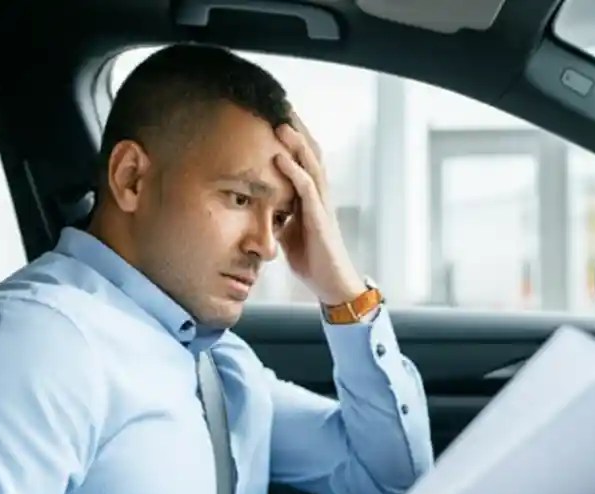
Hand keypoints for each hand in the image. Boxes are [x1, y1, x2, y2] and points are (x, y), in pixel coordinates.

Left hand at [274, 116, 367, 305]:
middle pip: (311, 154)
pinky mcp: (320, 220)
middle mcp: (320, 196)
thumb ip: (279, 215)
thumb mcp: (289, 232)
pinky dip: (294, 172)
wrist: (333, 286)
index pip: (303, 160)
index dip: (292, 139)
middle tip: (281, 106)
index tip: (276, 117)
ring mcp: (322, 206)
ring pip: (312, 166)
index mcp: (312, 198)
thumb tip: (261, 206)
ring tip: (281, 123)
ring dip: (296, 144)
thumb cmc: (313, 260)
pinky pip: (308, 189)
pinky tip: (281, 158)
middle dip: (297, 131)